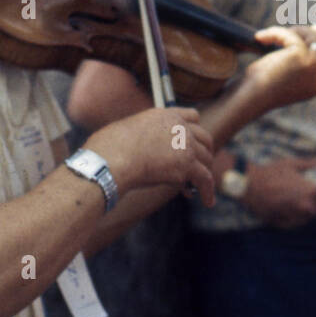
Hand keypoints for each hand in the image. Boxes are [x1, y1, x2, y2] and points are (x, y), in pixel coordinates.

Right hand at [84, 107, 214, 205]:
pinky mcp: (187, 166)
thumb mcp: (128, 130)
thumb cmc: (108, 148)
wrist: (110, 160)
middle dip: (203, 152)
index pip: (192, 116)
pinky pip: (205, 179)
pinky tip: (207, 201)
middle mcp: (180, 127)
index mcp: (165, 115)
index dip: (194, 130)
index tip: (194, 142)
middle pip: (205, 138)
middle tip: (199, 166)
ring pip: (206, 160)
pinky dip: (207, 191)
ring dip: (204, 174)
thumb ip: (143, 134)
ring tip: (198, 187)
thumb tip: (138, 147)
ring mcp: (186, 145)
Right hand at [242, 156, 315, 229]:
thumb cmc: (270, 172)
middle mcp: (304, 205)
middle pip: (314, 212)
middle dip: (310, 208)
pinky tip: (286, 215)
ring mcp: (292, 215)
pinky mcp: (280, 222)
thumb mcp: (290, 164)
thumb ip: (306, 164)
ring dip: (302, 216)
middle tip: (302, 202)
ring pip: (303, 221)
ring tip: (294, 208)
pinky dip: (291, 222)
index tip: (309, 193)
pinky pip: (290, 225)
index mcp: (310, 191)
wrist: (249, 183)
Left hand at [246, 25, 315, 110]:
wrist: (252, 99)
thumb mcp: (296, 76)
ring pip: (312, 36)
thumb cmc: (269, 89)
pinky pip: (291, 34)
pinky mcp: (300, 56)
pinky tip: (260, 37)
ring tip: (275, 37)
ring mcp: (315, 66)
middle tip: (312, 26)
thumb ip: (311, 62)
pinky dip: (274, 33)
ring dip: (294, 31)